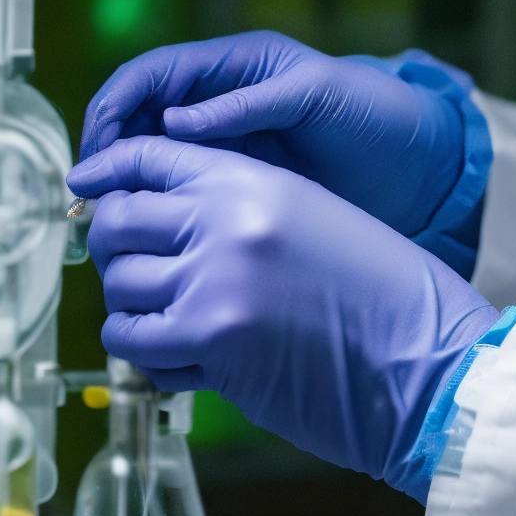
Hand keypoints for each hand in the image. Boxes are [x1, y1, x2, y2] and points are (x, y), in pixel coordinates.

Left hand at [68, 134, 498, 498]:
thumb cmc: (385, 299)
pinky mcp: (210, 339)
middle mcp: (226, 216)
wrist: (429, 361)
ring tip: (168, 322)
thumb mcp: (314, 218)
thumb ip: (241, 208)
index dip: (107, 173)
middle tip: (135, 273)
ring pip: (120, 285)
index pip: (150, 154)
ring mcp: (214, 276)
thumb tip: (166, 226)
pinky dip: (146, 352)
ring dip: (134, 307)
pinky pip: (135, 341)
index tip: (87, 192)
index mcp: (254, 178)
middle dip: (114, 248)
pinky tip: (181, 357)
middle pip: (120, 218)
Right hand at [78, 31, 482, 250]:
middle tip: (94, 203)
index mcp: (234, 69)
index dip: (113, 110)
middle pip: (139, 123)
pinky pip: (184, 199)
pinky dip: (161, 218)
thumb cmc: (378, 116)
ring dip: (128, 192)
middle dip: (109, 157)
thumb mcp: (316, 96)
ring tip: (114, 230)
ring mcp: (228, 150)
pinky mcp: (238, 191)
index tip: (96, 154)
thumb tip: (173, 119)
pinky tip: (153, 246)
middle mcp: (220, 106)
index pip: (149, 77)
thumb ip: (248, 104)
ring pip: (154, 166)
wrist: (423, 169)